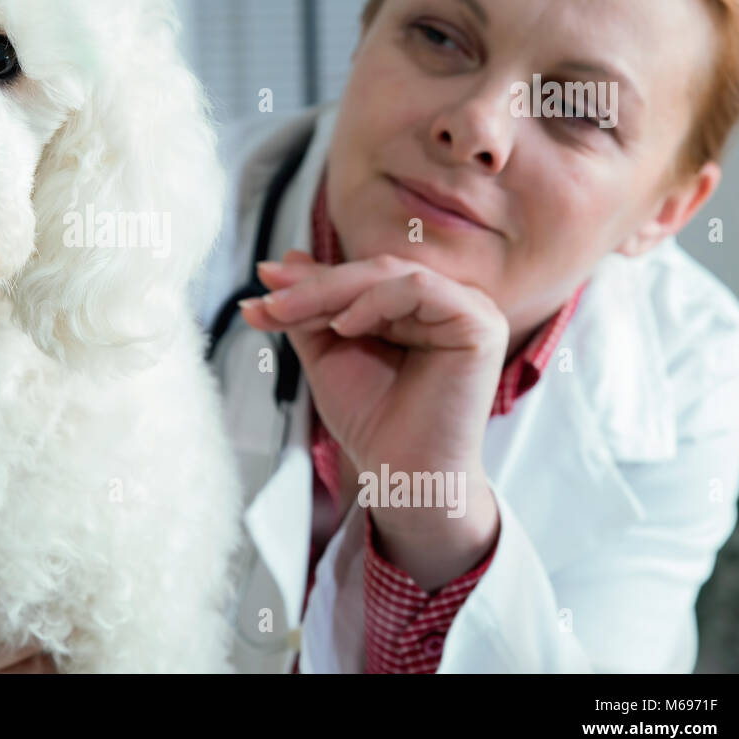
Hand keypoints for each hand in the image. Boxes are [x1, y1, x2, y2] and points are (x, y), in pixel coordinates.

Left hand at [238, 249, 504, 587]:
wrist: (401, 475)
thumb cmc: (373, 420)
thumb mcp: (329, 352)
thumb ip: (308, 309)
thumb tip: (281, 263)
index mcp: (419, 305)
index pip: (359, 277)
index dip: (307, 284)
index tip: (258, 299)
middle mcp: (449, 300)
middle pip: (371, 271)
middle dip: (311, 286)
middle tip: (267, 305)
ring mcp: (470, 309)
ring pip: (389, 273)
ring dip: (330, 291)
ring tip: (291, 316)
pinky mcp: (479, 323)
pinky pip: (418, 288)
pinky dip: (373, 302)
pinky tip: (344, 327)